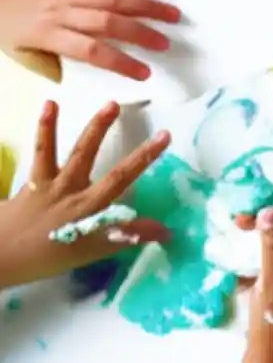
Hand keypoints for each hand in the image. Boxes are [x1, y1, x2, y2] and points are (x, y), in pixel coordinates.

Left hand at [0, 101, 169, 288]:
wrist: (0, 258)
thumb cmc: (46, 258)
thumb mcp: (89, 253)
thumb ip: (126, 237)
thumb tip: (166, 230)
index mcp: (88, 208)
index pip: (122, 178)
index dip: (145, 156)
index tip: (165, 135)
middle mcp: (71, 190)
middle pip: (91, 156)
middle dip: (104, 130)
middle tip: (120, 106)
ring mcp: (50, 183)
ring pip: (69, 150)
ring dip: (81, 126)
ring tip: (95, 103)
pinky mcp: (32, 181)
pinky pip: (40, 152)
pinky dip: (44, 129)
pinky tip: (49, 106)